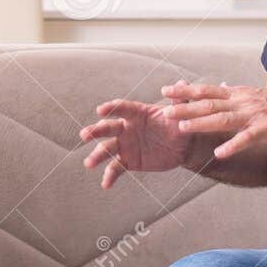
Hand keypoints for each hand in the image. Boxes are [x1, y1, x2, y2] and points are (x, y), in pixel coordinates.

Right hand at [78, 98, 194, 189]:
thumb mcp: (180, 115)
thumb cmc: (178, 126)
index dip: (111, 108)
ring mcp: (125, 145)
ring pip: (107, 149)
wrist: (182, 147)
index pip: (122, 108)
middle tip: (84, 135)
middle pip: (108, 128)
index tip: (100, 110)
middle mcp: (126, 128)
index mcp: (137, 113)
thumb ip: (179, 101)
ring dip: (97, 155)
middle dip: (95, 131)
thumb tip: (182, 81)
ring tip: (89, 163)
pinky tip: (105, 184)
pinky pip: (116, 168)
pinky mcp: (128, 161)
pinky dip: (110, 176)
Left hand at [160, 80, 266, 159]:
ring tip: (182, 127)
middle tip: (164, 110)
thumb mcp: (259, 98)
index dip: (186, 91)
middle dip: (185, 106)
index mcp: (242, 95)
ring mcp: (256, 116)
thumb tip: (224, 88)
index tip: (166, 90)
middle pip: (210, 103)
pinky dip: (233, 145)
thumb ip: (240, 96)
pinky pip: (247, 139)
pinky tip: (219, 153)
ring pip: (224, 118)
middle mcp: (245, 102)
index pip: (209, 91)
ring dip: (202, 123)